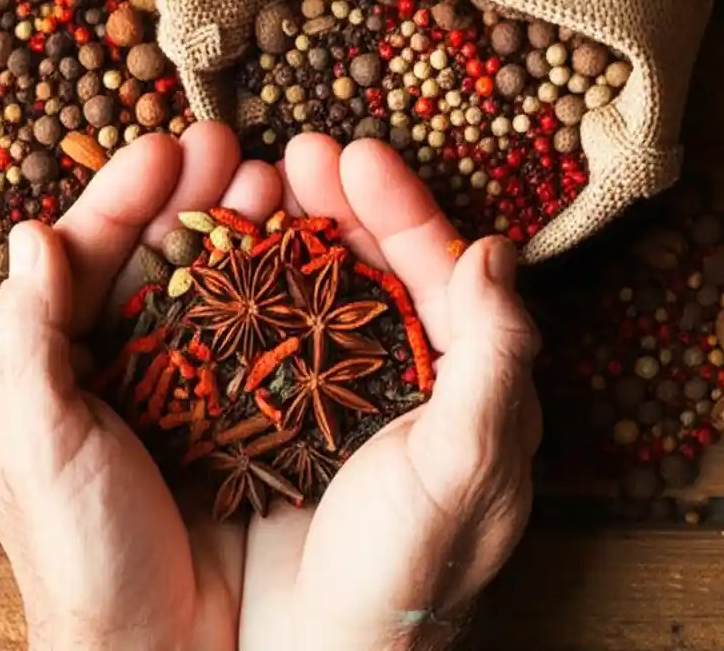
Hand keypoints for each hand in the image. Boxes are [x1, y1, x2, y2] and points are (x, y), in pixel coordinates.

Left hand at [0, 122, 282, 648]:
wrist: (158, 650)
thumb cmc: (78, 554)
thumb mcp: (35, 442)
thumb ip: (26, 338)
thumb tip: (30, 234)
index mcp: (51, 364)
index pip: (81, 255)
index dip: (121, 195)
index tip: (167, 147)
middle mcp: (114, 368)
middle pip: (150, 259)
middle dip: (189, 199)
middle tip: (233, 149)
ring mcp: (176, 392)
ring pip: (205, 290)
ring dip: (237, 235)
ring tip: (276, 186)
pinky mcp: (232, 421)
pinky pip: (249, 344)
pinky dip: (272, 299)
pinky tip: (300, 263)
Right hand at [239, 135, 542, 649]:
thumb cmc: (408, 568)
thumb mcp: (464, 464)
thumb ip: (493, 357)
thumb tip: (495, 250)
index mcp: (471, 385)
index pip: (446, 273)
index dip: (404, 208)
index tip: (357, 154)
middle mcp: (414, 384)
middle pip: (384, 271)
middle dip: (346, 208)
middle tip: (299, 155)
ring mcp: (349, 401)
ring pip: (328, 298)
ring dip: (298, 240)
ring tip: (259, 189)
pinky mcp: (292, 423)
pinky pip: (278, 342)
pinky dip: (256, 297)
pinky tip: (228, 265)